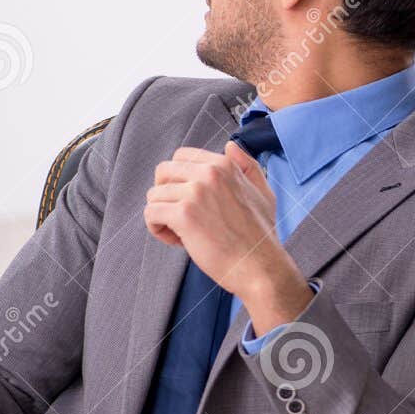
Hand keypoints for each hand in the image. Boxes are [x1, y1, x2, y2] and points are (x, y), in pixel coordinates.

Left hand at [144, 142, 312, 333]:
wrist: (261, 267)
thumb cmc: (261, 236)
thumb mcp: (264, 193)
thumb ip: (248, 167)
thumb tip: (230, 145)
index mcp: (224, 165)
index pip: (182, 157)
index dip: (179, 179)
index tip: (190, 201)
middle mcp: (209, 173)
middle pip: (163, 171)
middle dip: (165, 193)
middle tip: (179, 216)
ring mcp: (195, 193)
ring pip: (154, 195)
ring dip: (162, 215)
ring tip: (181, 233)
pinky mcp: (184, 215)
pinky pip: (150, 213)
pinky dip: (156, 228)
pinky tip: (176, 240)